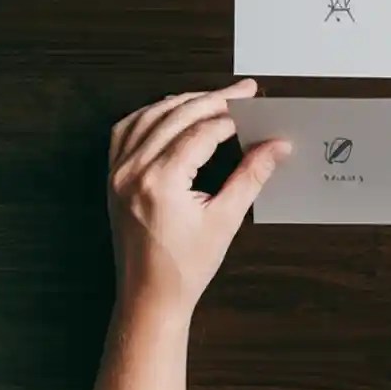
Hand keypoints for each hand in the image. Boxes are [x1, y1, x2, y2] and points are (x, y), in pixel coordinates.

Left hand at [106, 79, 289, 320]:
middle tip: (242, 92)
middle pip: (176, 115)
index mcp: (160, 182)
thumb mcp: (226, 220)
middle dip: (213, 99)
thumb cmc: (185, 267)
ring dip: (182, 102)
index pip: (201, 132)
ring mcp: (118, 173)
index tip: (255, 113)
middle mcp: (133, 171)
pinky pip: (126, 132)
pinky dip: (149, 115)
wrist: (150, 298)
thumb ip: (251, 176)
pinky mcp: (113, 178)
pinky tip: (170, 112)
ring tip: (213, 97)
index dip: (232, 119)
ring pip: (149, 117)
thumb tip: (277, 146)